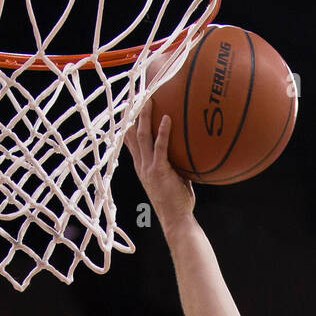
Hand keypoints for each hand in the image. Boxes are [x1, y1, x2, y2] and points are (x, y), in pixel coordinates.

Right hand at [124, 101, 195, 235]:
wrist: (175, 220)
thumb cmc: (177, 202)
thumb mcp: (173, 179)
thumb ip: (175, 163)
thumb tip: (188, 149)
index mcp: (141, 167)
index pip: (130, 141)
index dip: (128, 123)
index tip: (129, 107)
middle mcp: (141, 165)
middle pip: (132, 133)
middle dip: (133, 113)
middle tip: (137, 94)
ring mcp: (148, 168)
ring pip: (143, 136)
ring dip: (145, 116)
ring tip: (150, 98)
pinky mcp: (159, 171)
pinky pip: (160, 147)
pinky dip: (163, 132)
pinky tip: (167, 118)